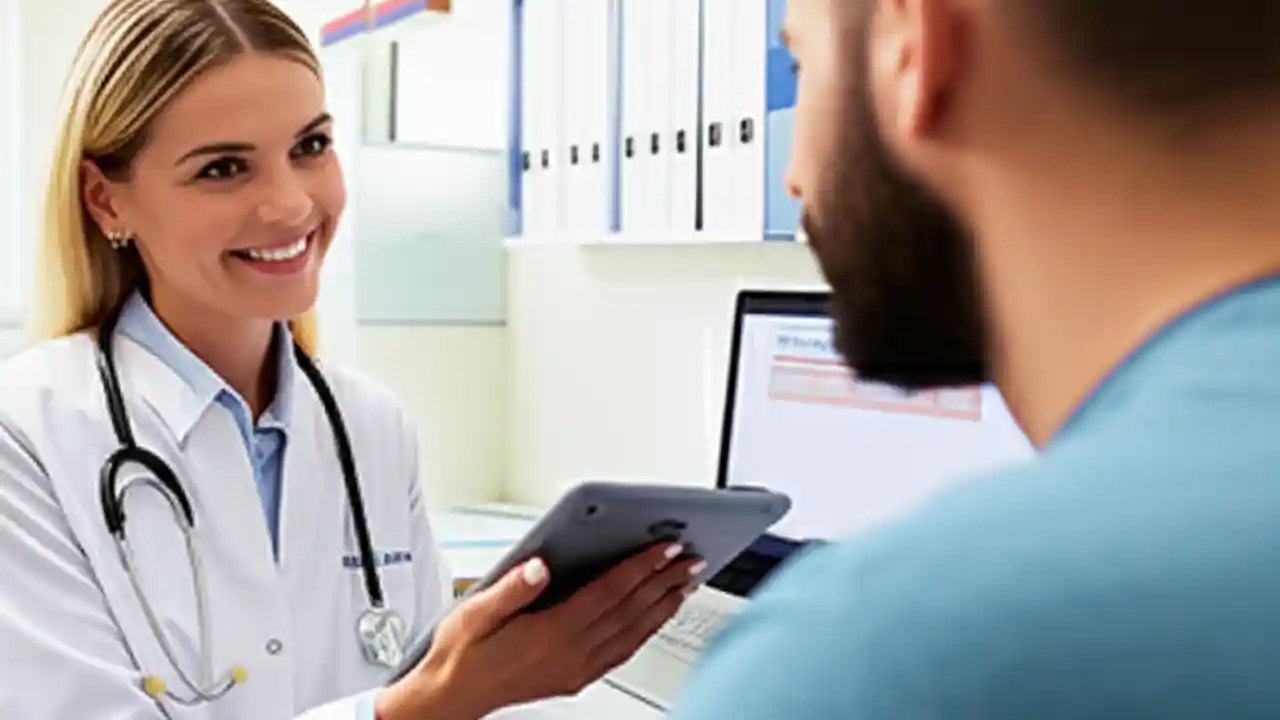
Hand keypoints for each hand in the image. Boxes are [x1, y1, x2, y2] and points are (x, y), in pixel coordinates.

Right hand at [378, 542, 702, 718]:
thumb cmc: (459, 654)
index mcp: (550, 633)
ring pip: (632, 633)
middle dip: (663, 581)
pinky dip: (646, 631)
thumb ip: (511, 588)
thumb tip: (540, 565)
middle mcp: (569, 654)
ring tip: (685, 584)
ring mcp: (576, 669)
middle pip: (629, 611)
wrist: (449, 697)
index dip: (641, 567)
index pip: (608, 593)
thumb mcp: (474, 612)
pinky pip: (622, 652)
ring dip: (662, 606)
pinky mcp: (574, 678)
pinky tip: (655, 619)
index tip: (665, 548)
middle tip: (690, 560)